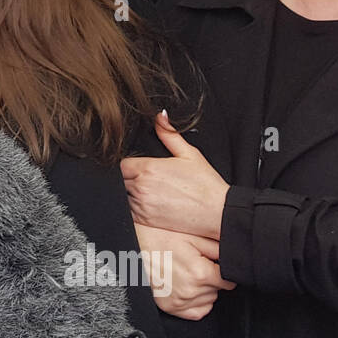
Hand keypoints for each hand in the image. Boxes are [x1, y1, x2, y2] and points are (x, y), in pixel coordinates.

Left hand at [121, 111, 229, 239]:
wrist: (217, 212)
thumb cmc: (205, 184)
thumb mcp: (189, 153)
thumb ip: (169, 134)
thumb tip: (159, 117)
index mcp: (149, 168)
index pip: (122, 164)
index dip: (130, 165)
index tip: (140, 167)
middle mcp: (141, 187)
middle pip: (120, 179)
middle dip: (130, 178)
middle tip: (147, 179)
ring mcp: (141, 205)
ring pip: (122, 195)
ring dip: (130, 193)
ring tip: (151, 192)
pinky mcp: (145, 220)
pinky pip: (128, 212)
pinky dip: (134, 208)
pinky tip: (150, 204)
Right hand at [132, 223, 234, 319]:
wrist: (132, 248)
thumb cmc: (159, 239)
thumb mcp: (192, 237)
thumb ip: (218, 248)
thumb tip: (236, 256)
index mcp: (199, 273)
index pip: (229, 281)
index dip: (223, 271)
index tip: (215, 265)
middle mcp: (190, 291)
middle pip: (219, 290)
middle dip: (212, 278)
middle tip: (197, 264)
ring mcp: (179, 302)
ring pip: (210, 300)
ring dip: (205, 290)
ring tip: (189, 274)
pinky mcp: (170, 307)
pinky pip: (197, 312)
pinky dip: (197, 302)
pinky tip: (188, 287)